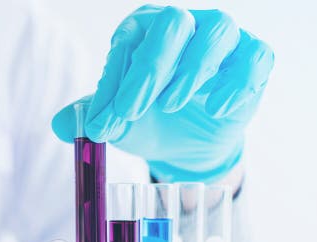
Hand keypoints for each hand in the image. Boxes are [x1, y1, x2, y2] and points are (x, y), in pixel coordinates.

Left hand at [52, 5, 273, 181]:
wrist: (187, 145)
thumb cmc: (148, 121)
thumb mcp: (116, 123)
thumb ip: (89, 119)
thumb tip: (61, 125)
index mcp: (143, 31)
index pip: (129, 41)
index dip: (115, 81)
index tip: (104, 122)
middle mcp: (184, 24)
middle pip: (173, 22)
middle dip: (150, 67)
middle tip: (132, 111)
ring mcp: (220, 39)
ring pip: (217, 30)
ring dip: (193, 68)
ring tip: (170, 105)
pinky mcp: (251, 59)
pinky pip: (255, 56)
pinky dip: (239, 82)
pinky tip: (217, 108)